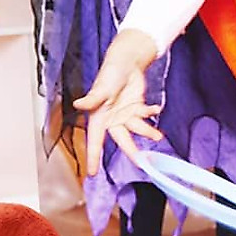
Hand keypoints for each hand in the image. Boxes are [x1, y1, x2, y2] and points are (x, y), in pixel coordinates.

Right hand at [72, 29, 162, 173]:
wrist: (126, 61)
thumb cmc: (109, 73)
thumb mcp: (102, 88)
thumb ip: (92, 98)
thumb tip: (78, 103)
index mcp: (100, 117)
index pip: (95, 140)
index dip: (93, 157)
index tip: (91, 173)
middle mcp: (113, 119)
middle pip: (122, 140)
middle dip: (131, 151)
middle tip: (141, 163)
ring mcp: (126, 114)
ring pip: (137, 129)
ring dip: (148, 132)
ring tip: (157, 136)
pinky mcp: (137, 107)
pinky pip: (145, 115)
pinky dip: (152, 113)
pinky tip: (156, 108)